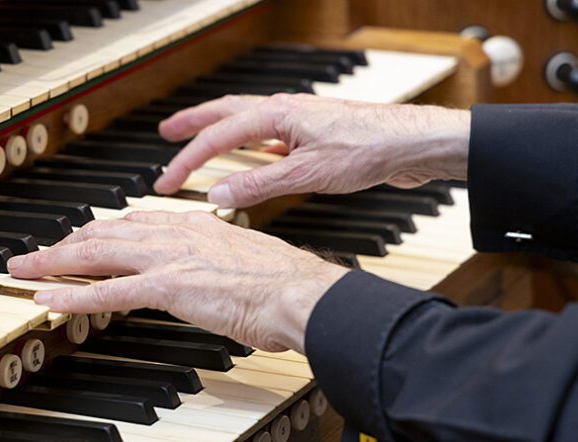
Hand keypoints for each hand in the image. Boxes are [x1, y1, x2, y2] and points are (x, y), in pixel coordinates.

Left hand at [7, 211, 348, 352]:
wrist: (302, 293)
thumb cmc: (284, 284)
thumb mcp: (243, 260)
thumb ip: (215, 260)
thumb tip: (207, 271)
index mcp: (194, 226)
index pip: (133, 224)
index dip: (99, 233)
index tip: (79, 240)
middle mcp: (176, 234)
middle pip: (105, 233)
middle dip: (64, 244)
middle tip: (35, 255)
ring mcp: (171, 258)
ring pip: (97, 255)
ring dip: (54, 263)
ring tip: (24, 271)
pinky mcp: (170, 287)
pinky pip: (110, 292)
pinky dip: (74, 295)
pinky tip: (49, 300)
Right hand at [155, 93, 470, 207]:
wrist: (411, 143)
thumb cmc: (369, 147)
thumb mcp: (307, 173)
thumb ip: (260, 185)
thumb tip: (219, 194)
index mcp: (276, 115)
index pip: (217, 138)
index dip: (186, 161)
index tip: (166, 181)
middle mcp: (284, 111)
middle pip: (225, 114)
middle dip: (193, 124)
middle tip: (166, 133)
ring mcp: (298, 121)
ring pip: (246, 122)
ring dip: (219, 132)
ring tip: (200, 142)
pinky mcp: (313, 135)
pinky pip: (269, 137)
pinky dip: (250, 147)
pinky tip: (252, 162)